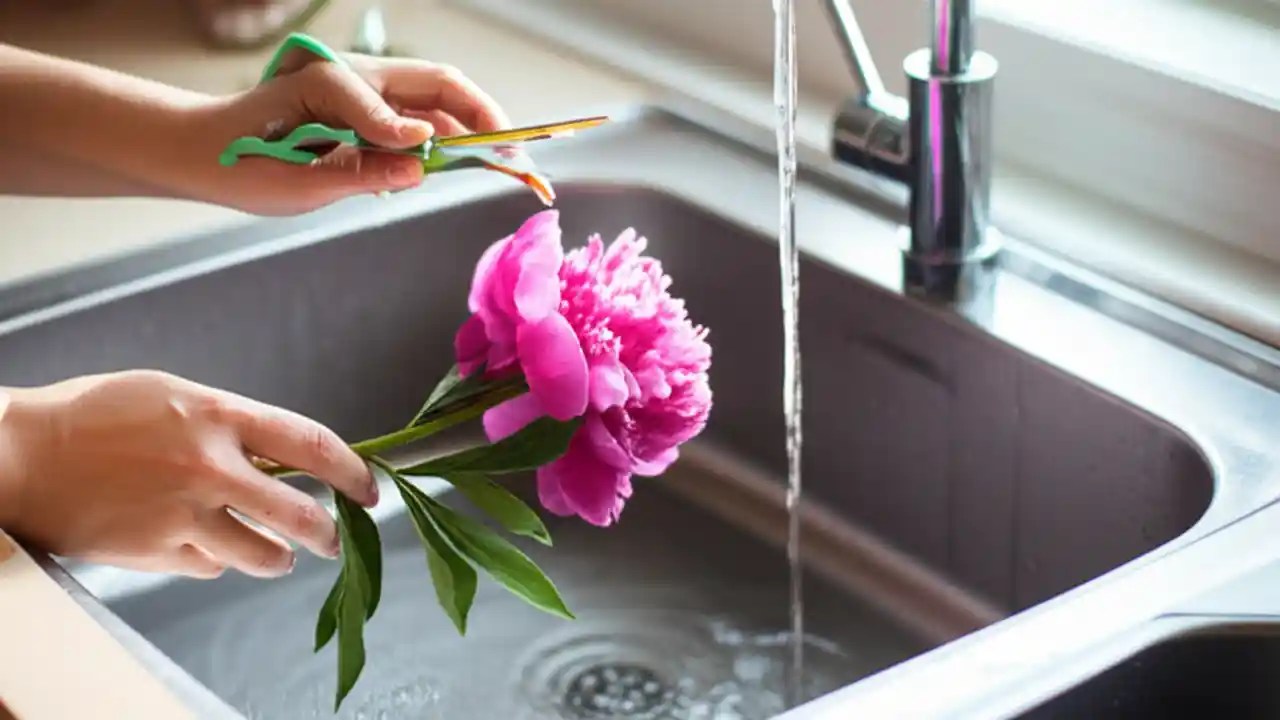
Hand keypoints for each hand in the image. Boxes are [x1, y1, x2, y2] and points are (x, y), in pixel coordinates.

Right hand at [0, 370, 375, 578]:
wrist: (17, 457)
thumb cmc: (92, 417)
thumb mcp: (170, 398)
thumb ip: (227, 425)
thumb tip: (278, 456)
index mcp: (216, 415)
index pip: (311, 443)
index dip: (352, 470)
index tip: (368, 487)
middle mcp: (209, 467)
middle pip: (302, 515)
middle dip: (329, 533)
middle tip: (335, 539)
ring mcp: (184, 515)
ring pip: (265, 555)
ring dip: (277, 558)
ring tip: (276, 554)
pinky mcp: (158, 553)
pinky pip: (211, 566)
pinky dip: (214, 560)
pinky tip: (196, 545)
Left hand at [188, 50, 510, 214]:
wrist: (205, 154)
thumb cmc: (242, 162)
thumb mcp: (299, 179)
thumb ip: (363, 171)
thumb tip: (422, 166)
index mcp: (334, 82)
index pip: (404, 94)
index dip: (441, 127)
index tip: (464, 156)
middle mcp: (357, 78)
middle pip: (440, 86)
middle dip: (484, 119)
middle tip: (518, 156)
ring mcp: (366, 94)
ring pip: (434, 106)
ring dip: (470, 135)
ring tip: (505, 166)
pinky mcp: (369, 116)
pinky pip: (418, 124)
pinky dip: (444, 147)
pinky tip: (461, 168)